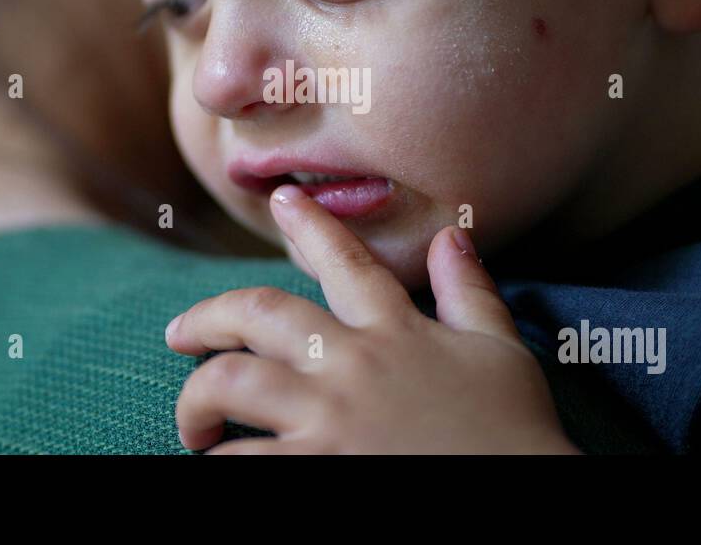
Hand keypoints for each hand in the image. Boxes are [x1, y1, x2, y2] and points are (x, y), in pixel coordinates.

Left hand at [164, 184, 579, 453]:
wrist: (523, 501)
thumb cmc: (514, 434)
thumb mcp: (502, 353)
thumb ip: (472, 291)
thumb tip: (454, 235)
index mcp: (397, 330)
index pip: (346, 261)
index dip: (309, 224)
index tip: (279, 198)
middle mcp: (354, 364)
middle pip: (256, 313)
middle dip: (205, 318)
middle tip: (177, 335)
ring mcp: (330, 419)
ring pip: (230, 382)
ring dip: (196, 401)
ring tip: (194, 426)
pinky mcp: (316, 471)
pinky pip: (242, 460)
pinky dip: (221, 463)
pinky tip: (220, 465)